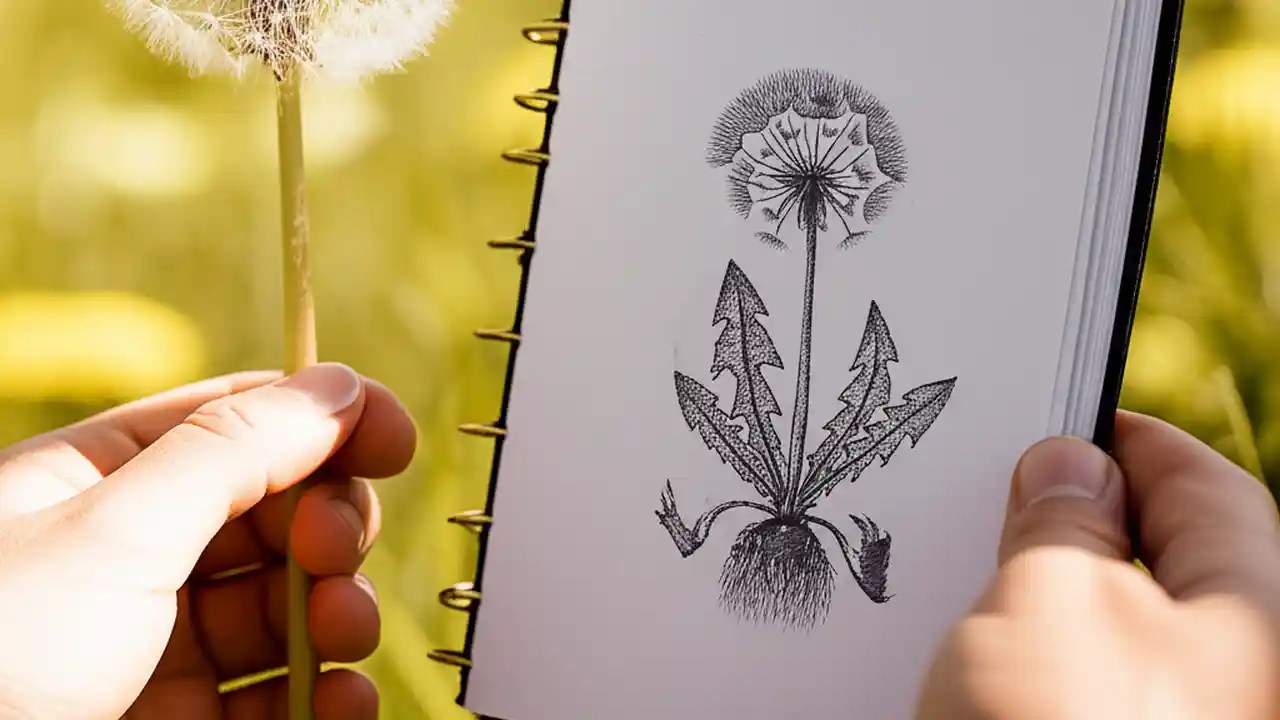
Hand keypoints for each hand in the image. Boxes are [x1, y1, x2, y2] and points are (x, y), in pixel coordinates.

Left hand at [0, 364, 416, 719]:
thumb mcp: (114, 530)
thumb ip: (236, 449)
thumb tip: (337, 387)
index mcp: (100, 481)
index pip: (238, 421)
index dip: (324, 421)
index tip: (395, 438)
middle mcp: (134, 557)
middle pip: (276, 514)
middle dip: (328, 526)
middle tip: (332, 551)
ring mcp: (157, 645)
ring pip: (286, 608)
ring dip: (337, 613)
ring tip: (341, 634)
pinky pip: (279, 698)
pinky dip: (328, 697)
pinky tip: (343, 702)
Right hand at [916, 411, 1279, 718]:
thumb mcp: (1051, 602)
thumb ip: (1064, 522)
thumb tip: (1070, 466)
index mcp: (1251, 617)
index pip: (1210, 492)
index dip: (1134, 440)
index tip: (1066, 415)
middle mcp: (1224, 675)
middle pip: (1155, 564)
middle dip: (1069, 520)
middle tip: (993, 494)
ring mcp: (1163, 714)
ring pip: (1101, 630)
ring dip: (1031, 598)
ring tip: (959, 578)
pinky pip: (1064, 680)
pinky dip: (1017, 659)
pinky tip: (959, 657)